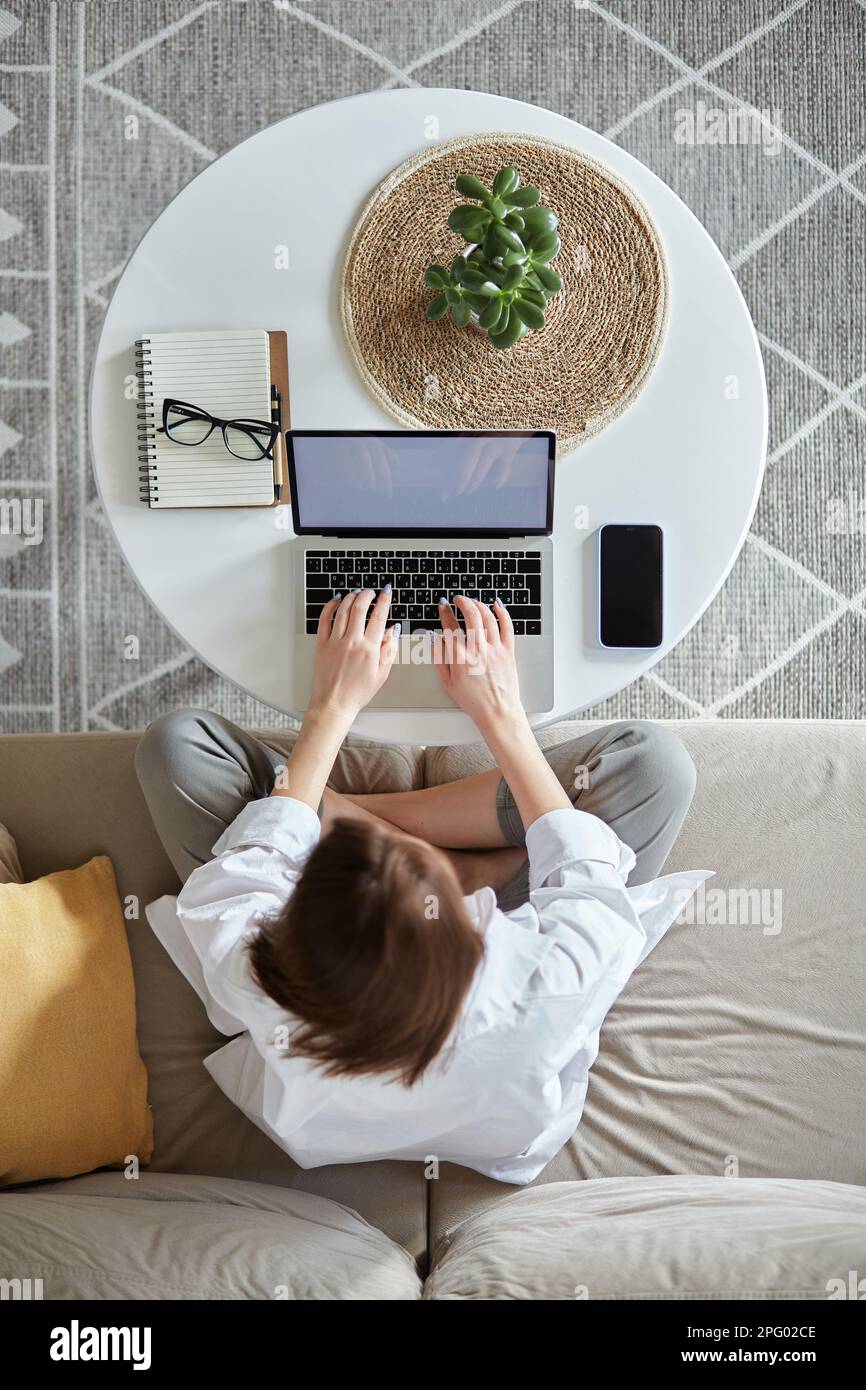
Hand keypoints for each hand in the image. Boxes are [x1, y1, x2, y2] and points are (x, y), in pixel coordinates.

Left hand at [311, 589, 398, 720]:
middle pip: (360, 608)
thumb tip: (392, 630)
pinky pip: (324, 620)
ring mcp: (335, 642)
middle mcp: (352, 642)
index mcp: (369, 649)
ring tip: (356, 593)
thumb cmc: (358, 693)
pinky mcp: (322, 645)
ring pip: (342, 610)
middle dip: (367, 594)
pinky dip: (330, 607)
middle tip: (371, 591)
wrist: (334, 703)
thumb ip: (389, 650)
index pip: (379, 617)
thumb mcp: (382, 674)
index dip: (384, 600)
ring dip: (351, 598)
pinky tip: (335, 601)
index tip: (386, 592)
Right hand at [436, 596, 523, 731]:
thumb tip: (435, 639)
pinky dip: (502, 613)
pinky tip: (496, 606)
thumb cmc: (473, 701)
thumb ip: (439, 658)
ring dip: (479, 605)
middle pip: (471, 615)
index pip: (450, 626)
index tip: (443, 606)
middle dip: (463, 602)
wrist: (497, 712)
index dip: (445, 612)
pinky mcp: (508, 651)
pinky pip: (507, 626)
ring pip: (488, 617)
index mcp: (460, 658)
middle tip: (458, 599)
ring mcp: (495, 649)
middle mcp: (478, 650)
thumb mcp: (447, 682)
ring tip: (474, 603)